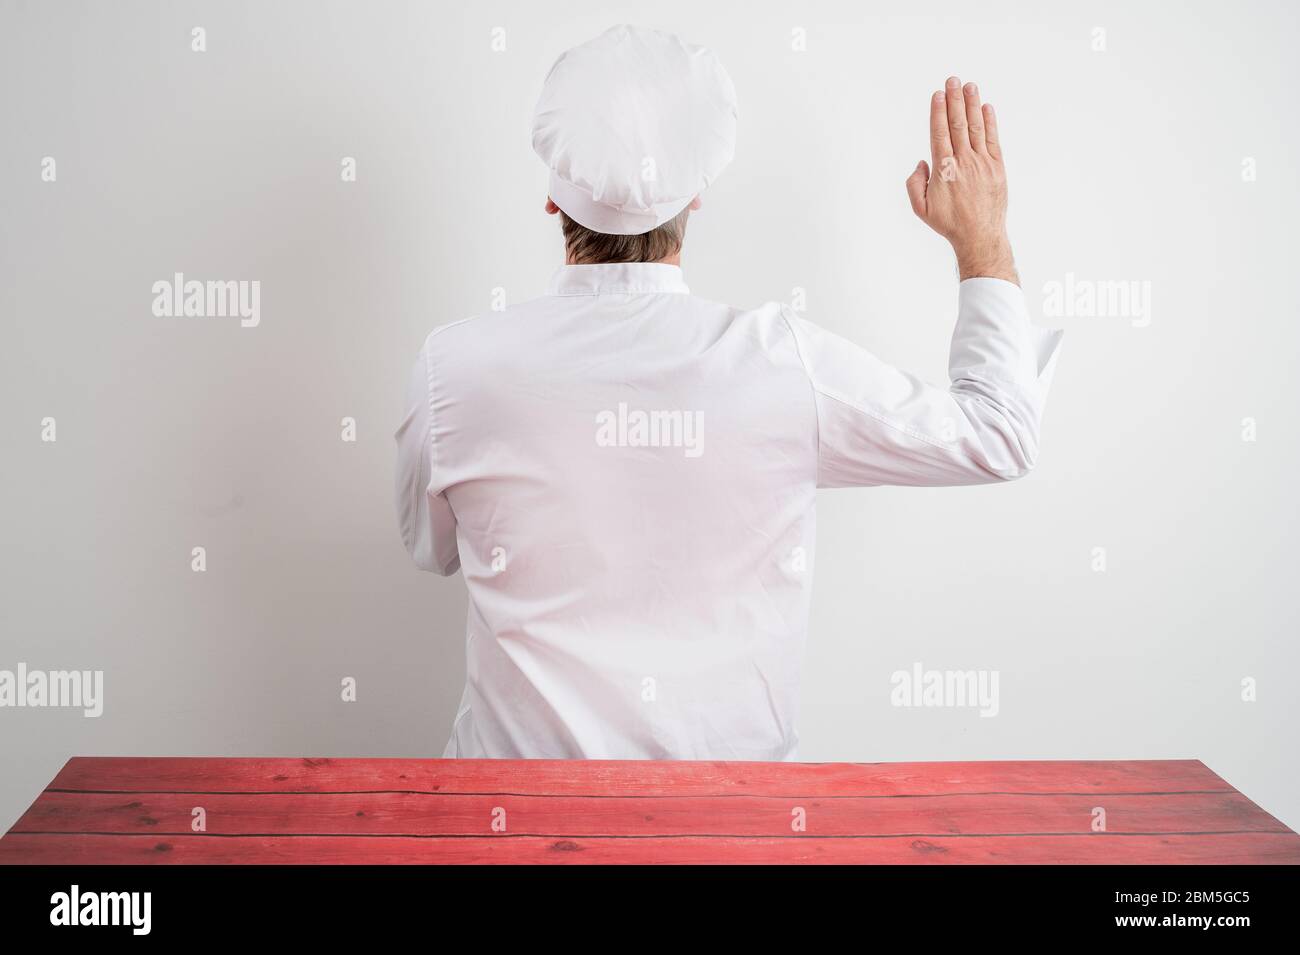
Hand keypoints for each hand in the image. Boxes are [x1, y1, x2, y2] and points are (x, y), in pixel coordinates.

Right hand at [906, 76, 1017, 284]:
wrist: (980, 236)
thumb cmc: (948, 223)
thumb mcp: (920, 209)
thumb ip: (914, 184)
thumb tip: (921, 162)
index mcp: (943, 170)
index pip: (939, 133)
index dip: (938, 112)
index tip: (938, 94)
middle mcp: (963, 162)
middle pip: (958, 124)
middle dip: (954, 100)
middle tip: (952, 80)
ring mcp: (982, 163)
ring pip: (976, 127)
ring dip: (972, 104)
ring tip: (969, 86)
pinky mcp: (997, 167)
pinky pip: (993, 139)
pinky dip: (990, 122)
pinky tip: (986, 107)